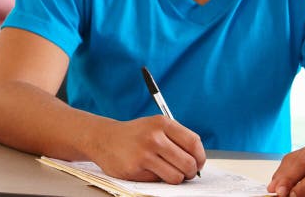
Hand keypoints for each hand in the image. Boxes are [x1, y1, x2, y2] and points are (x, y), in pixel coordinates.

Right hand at [88, 115, 204, 183]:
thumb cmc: (135, 135)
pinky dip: (157, 178)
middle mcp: (154, 136)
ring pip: (176, 176)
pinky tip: (147, 169)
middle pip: (188, 163)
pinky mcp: (135, 168)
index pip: (194, 143)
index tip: (198, 163)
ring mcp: (144, 153)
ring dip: (176, 178)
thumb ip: (176, 138)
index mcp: (161, 123)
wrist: (103, 138)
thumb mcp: (154, 126)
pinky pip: (159, 181)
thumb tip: (198, 162)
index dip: (200, 157)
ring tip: (167, 172)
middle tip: (185, 172)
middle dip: (190, 172)